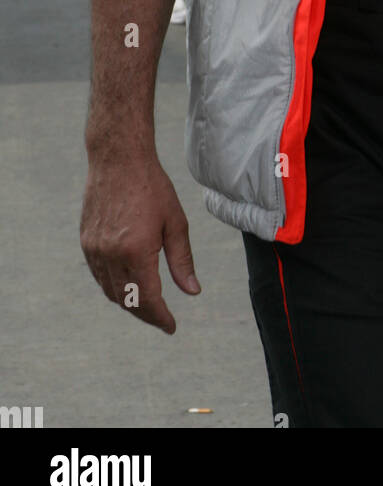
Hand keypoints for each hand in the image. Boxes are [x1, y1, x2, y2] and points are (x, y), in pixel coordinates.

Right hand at [80, 154, 199, 332]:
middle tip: (162, 318)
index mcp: (136, 250)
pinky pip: (99, 277)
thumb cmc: (153, 187)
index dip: (160, 317)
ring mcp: (95, 250)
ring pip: (111, 292)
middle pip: (128, 301)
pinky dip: (114, 287)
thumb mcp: (176, 222)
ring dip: (130, 303)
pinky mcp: (86, 242)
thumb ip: (182, 260)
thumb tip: (192, 292)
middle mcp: (111, 255)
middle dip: (146, 314)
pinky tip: (129, 284)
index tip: (171, 326)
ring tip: (148, 305)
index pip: (148, 299)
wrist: (118, 160)